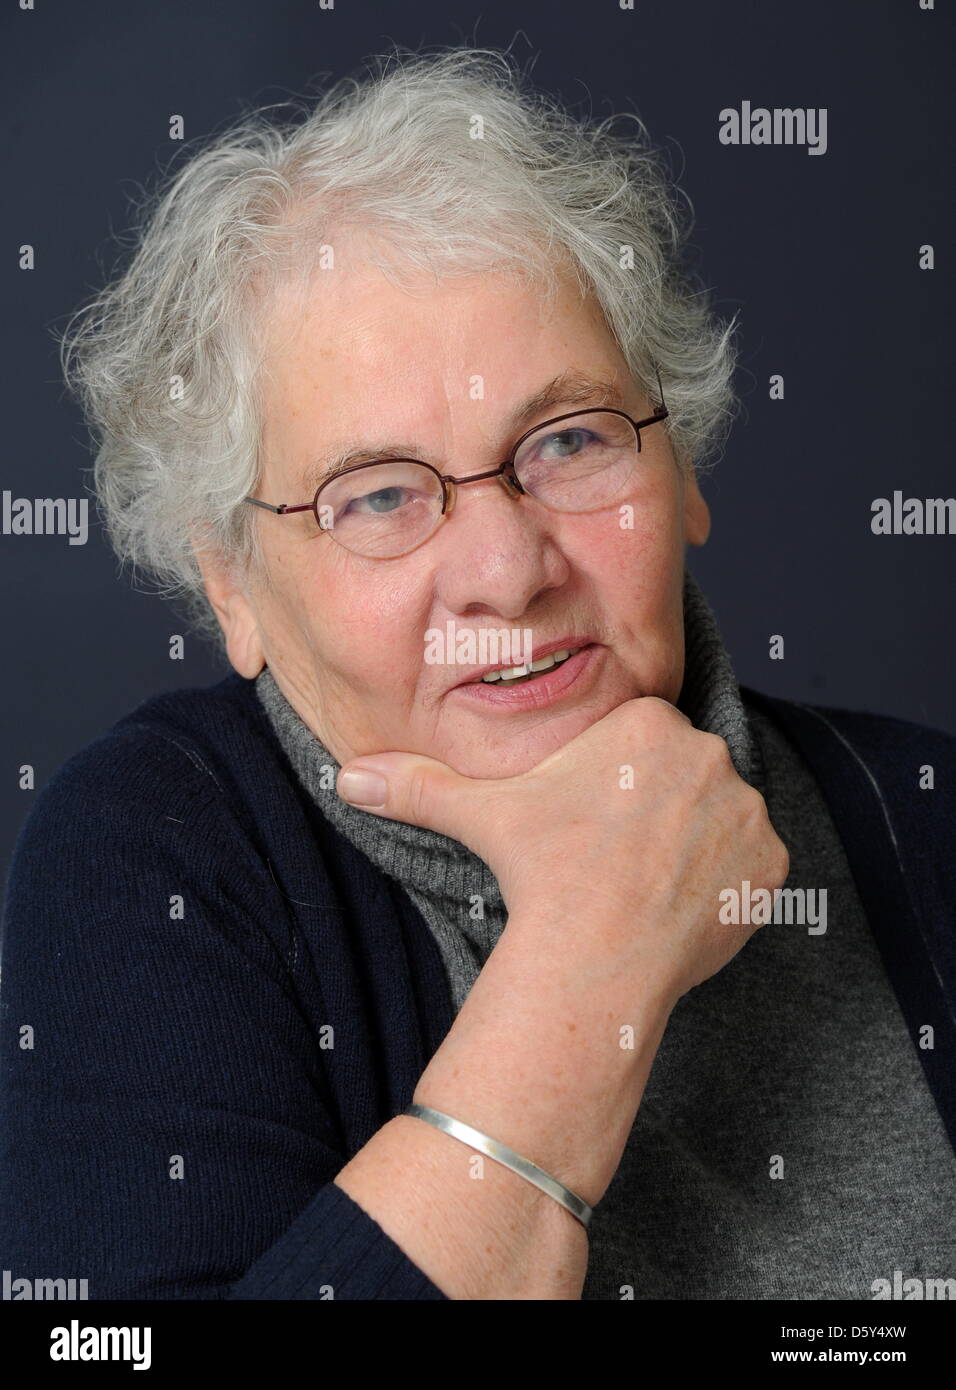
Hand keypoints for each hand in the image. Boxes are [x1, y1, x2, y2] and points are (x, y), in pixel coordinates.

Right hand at [337, 696, 788, 1007]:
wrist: (593, 954)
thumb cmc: (540, 873)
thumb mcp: (478, 814)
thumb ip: (419, 783)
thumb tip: (345, 776)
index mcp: (648, 724)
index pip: (642, 744)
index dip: (615, 787)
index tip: (593, 825)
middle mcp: (709, 755)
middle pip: (685, 778)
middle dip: (656, 813)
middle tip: (616, 860)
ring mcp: (747, 810)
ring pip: (719, 820)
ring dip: (692, 846)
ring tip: (643, 885)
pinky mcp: (770, 864)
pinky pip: (752, 865)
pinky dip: (725, 884)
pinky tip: (680, 904)